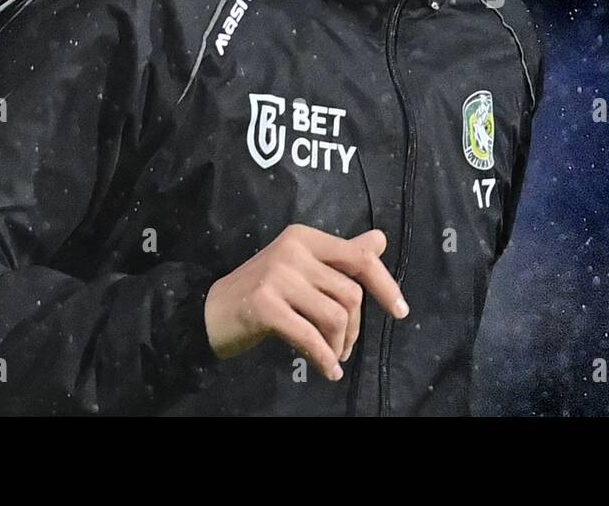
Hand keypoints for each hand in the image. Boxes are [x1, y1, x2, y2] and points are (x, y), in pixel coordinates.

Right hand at [202, 224, 408, 380]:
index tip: (400, 311)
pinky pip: (311, 336)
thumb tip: (381, 240)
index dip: (386, 285)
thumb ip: (341, 256)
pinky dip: (324, 358)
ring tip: (332, 357)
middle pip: (350, 293)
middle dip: (355, 328)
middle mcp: (293, 251)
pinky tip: (327, 371)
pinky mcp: (264, 306)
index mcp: (305, 237)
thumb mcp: (301, 268)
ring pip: (335, 316)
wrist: (207, 313)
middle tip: (344, 347)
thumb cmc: (261, 292)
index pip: (360, 258)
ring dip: (340, 344)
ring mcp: (277, 276)